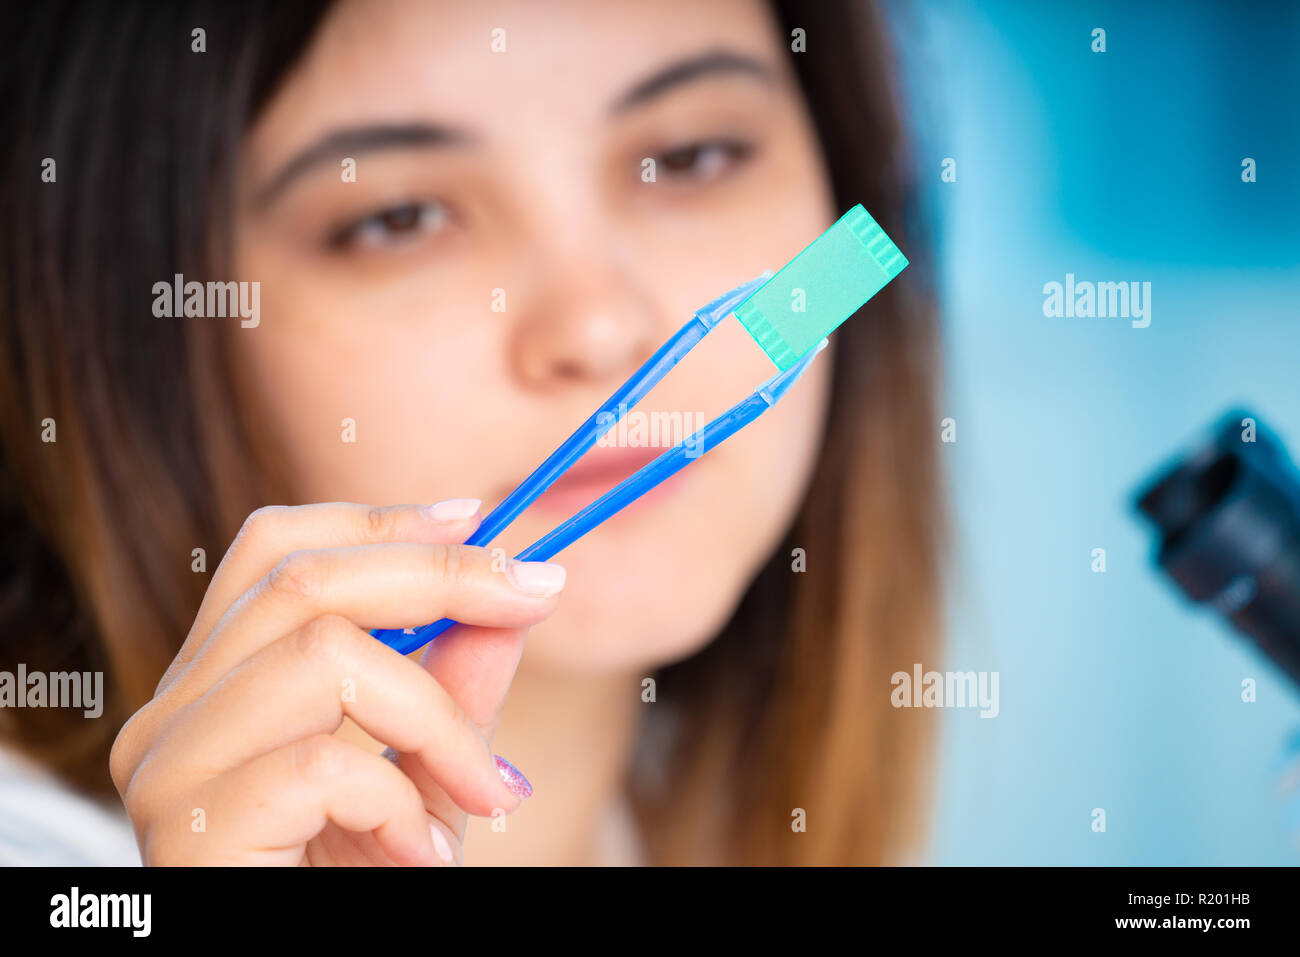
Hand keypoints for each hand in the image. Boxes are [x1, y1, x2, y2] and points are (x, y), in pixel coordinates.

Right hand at [109, 501, 564, 864]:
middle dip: (442, 576)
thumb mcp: (429, 775)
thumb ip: (460, 686)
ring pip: (323, 654)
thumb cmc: (360, 887)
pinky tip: (420, 853)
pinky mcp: (185, 830)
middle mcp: (171, 713)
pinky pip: (320, 764)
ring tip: (483, 794)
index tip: (480, 516)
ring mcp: (166, 769)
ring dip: (437, 721)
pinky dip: (399, 801)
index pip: (275, 549)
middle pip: (302, 577)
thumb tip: (518, 593)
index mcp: (217, 684)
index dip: (382, 520)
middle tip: (536, 599)